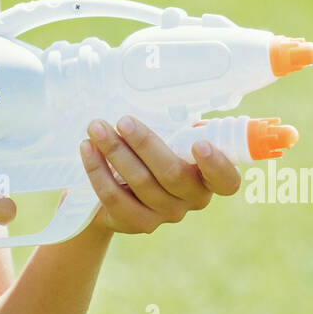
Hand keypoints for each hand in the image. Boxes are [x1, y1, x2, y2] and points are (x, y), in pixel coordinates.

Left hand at [79, 116, 240, 234]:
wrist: (118, 191)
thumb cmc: (152, 152)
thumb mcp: (169, 137)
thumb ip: (173, 126)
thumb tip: (157, 90)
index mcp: (208, 177)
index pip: (225, 181)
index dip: (216, 165)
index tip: (199, 144)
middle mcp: (192, 199)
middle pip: (172, 175)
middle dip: (145, 144)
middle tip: (123, 120)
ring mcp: (165, 215)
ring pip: (140, 183)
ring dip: (115, 151)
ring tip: (96, 127)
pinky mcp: (137, 223)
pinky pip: (114, 198)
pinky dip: (97, 171)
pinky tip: (87, 148)